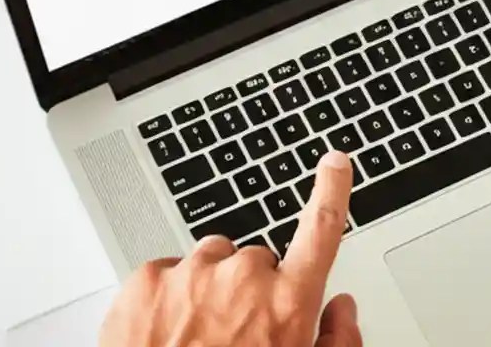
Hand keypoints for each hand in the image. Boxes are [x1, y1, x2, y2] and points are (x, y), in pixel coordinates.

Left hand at [99, 151, 360, 346]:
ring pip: (209, 262)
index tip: (335, 163)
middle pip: (256, 261)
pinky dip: (169, 298)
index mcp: (288, 304)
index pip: (322, 230)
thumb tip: (343, 308)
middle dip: (250, 289)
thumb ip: (337, 343)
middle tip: (235, 334)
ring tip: (197, 338)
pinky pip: (168, 273)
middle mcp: (243, 278)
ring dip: (209, 289)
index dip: (332, 191)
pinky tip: (167, 336)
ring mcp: (192, 273)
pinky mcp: (147, 278)